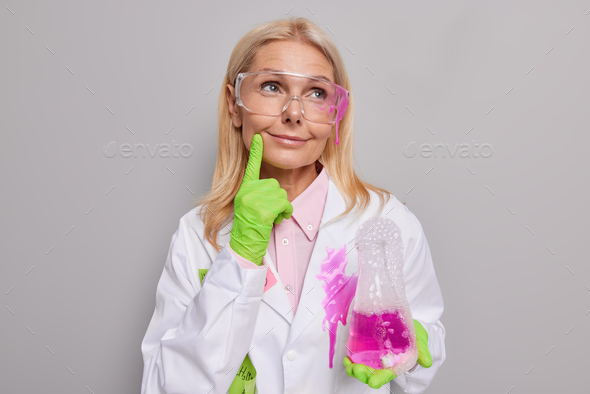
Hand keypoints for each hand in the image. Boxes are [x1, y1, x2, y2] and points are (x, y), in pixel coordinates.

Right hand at [229, 134, 292, 265]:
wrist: (244, 245)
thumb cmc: (249, 228)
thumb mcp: (250, 207)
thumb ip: (257, 194)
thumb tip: (272, 188)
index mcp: (243, 189)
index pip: (251, 167)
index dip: (256, 152)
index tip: (259, 137)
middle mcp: (246, 191)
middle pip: (274, 185)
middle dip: (278, 200)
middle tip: (267, 214)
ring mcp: (254, 199)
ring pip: (281, 195)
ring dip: (282, 209)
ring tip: (269, 219)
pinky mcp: (263, 208)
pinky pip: (284, 204)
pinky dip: (284, 213)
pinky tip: (273, 221)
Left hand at [343, 319, 431, 388]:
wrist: (408, 323)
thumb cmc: (415, 335)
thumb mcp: (420, 340)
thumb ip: (422, 351)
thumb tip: (426, 361)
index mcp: (398, 364)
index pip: (388, 374)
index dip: (380, 378)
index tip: (372, 382)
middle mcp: (385, 363)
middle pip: (372, 373)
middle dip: (363, 374)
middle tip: (355, 369)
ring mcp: (376, 357)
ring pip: (364, 367)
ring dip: (354, 369)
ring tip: (348, 365)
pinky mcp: (369, 348)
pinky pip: (359, 357)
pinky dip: (352, 359)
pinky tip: (347, 357)